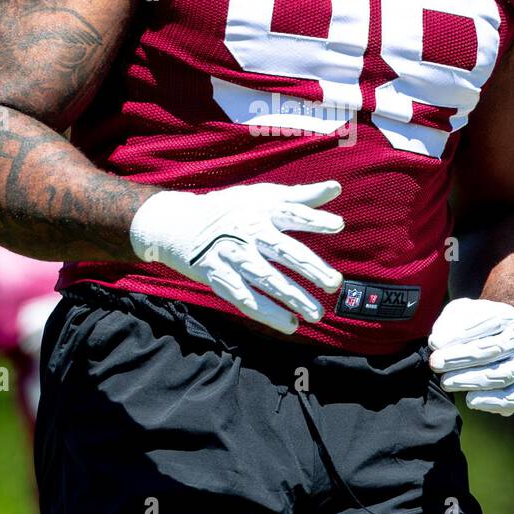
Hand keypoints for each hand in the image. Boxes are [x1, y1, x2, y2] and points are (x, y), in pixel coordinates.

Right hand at [129, 179, 344, 334]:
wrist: (176, 223)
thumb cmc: (228, 208)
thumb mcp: (260, 196)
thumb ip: (299, 196)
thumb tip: (336, 188)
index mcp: (260, 209)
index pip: (291, 213)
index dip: (313, 219)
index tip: (338, 225)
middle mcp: (247, 232)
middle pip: (282, 250)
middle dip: (308, 267)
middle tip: (333, 283)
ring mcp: (231, 256)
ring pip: (266, 279)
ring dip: (292, 297)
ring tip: (317, 314)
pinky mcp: (218, 277)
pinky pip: (245, 298)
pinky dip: (266, 313)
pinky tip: (290, 325)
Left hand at [428, 298, 513, 414]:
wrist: (502, 336)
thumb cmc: (475, 325)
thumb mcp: (461, 312)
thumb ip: (450, 322)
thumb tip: (437, 343)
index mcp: (506, 318)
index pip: (487, 323)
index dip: (459, 334)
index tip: (434, 343)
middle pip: (493, 349)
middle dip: (460, 358)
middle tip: (436, 363)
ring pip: (502, 375)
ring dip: (471, 381)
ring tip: (446, 382)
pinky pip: (512, 398)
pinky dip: (492, 402)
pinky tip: (470, 400)